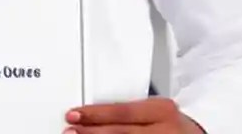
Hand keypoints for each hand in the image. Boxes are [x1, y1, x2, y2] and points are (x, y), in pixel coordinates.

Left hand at [66, 97, 205, 132]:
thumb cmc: (171, 123)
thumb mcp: (154, 110)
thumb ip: (127, 111)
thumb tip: (90, 115)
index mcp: (163, 110)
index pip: (122, 111)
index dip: (95, 114)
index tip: (73, 114)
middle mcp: (166, 130)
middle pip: (121, 132)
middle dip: (91, 132)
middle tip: (70, 130)